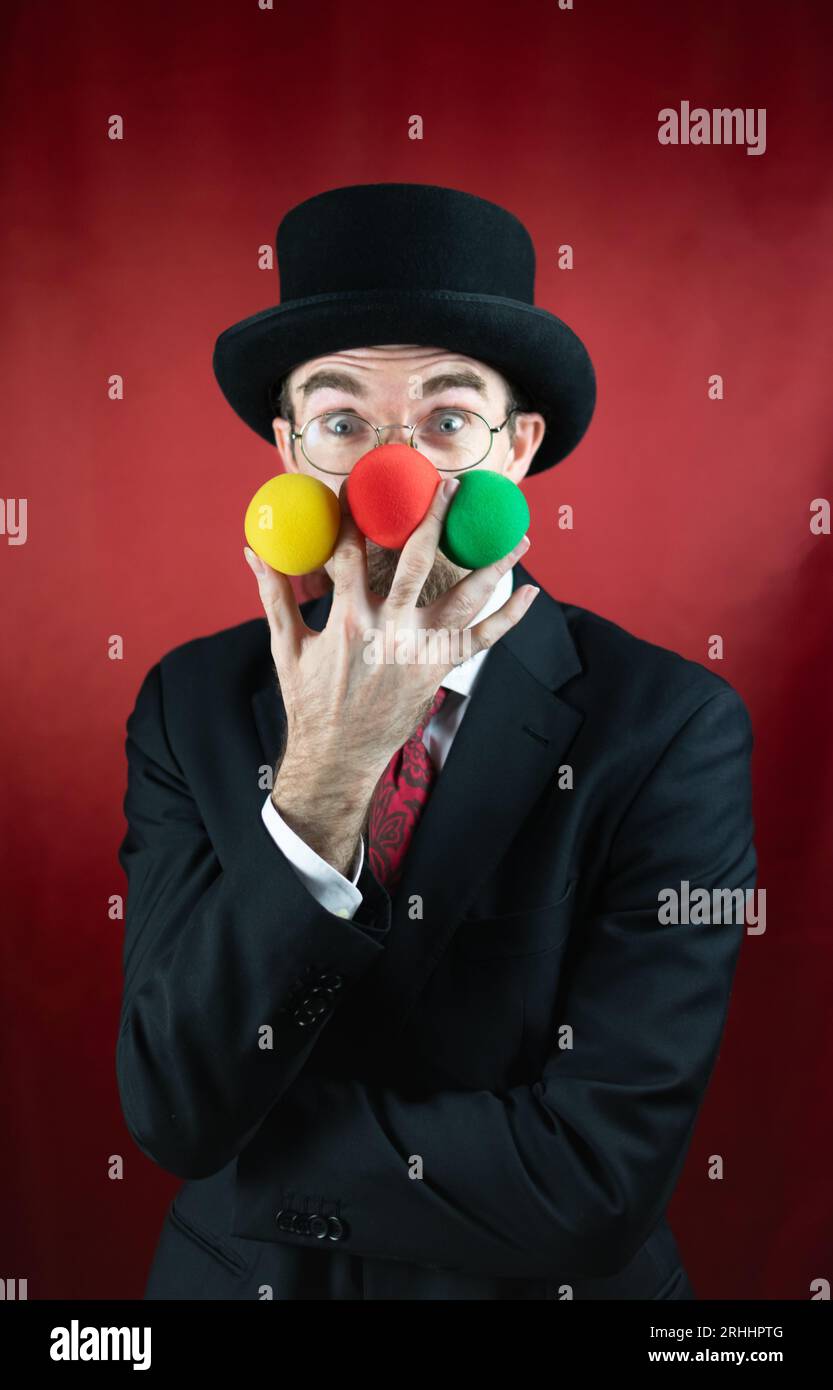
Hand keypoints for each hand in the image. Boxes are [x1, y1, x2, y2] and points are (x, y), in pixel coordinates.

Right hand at [244, 478, 538, 873]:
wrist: (337, 755)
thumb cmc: (309, 700)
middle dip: (434, 520)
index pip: (353, 553)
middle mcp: (388, 631)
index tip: (367, 486)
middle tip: (451, 486)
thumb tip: (254, 549)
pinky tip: (530, 593)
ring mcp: (419, 651)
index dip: (358, 515)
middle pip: (416, 562)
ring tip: (518, 533)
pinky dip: (509, 619)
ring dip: (493, 564)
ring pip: (465, 599)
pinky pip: (483, 641)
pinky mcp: (439, 670)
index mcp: (346, 620)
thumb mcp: (285, 645)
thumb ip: (274, 593)